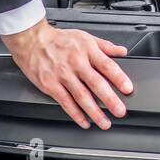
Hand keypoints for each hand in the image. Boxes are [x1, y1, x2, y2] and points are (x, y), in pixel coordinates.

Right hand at [2, 20, 133, 128]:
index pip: (106, 65)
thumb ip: (105, 46)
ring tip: (104, 122)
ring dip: (94, 112)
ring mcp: (62, 75)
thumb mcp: (85, 37)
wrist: (32, 40)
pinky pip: (65, 102)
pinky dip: (76, 114)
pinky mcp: (50, 85)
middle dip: (110, 99)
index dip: (119, 78)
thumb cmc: (59, 40)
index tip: (128, 89)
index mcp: (87, 50)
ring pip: (81, 96)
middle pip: (96, 83)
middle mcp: (75, 62)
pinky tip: (84, 121)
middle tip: (120, 111)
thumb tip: (122, 51)